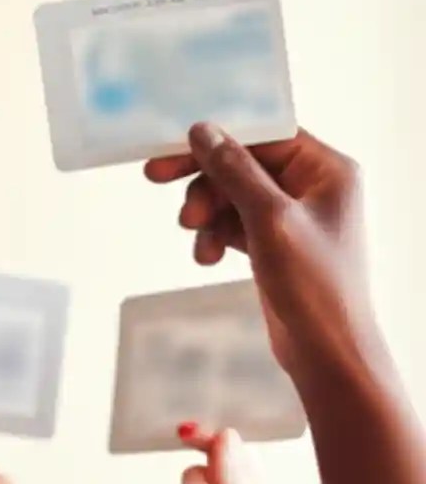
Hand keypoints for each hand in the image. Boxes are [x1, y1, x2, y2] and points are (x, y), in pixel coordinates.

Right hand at [145, 124, 371, 375]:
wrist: (328, 353)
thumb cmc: (314, 285)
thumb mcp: (269, 220)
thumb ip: (235, 172)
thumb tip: (203, 131)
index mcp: (327, 170)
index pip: (264, 135)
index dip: (217, 138)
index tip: (171, 149)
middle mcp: (313, 187)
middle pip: (242, 164)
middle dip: (204, 180)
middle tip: (156, 179)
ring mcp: (293, 217)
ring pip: (231, 195)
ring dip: (206, 213)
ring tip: (195, 237)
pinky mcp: (274, 245)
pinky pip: (233, 225)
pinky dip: (214, 236)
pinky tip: (207, 258)